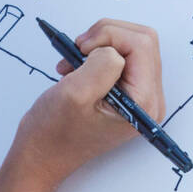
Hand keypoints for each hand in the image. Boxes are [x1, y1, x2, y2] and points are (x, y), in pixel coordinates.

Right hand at [12, 19, 165, 187]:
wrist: (43, 154)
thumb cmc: (55, 132)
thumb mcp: (75, 94)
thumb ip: (101, 65)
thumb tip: (111, 49)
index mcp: (144, 102)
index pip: (142, 45)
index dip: (109, 37)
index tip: (81, 50)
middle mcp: (149, 98)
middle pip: (141, 40)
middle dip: (106, 37)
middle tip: (77, 51)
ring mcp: (138, 94)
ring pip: (130, 43)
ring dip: (99, 44)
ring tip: (74, 62)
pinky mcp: (126, 90)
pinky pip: (120, 55)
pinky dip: (96, 52)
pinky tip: (76, 67)